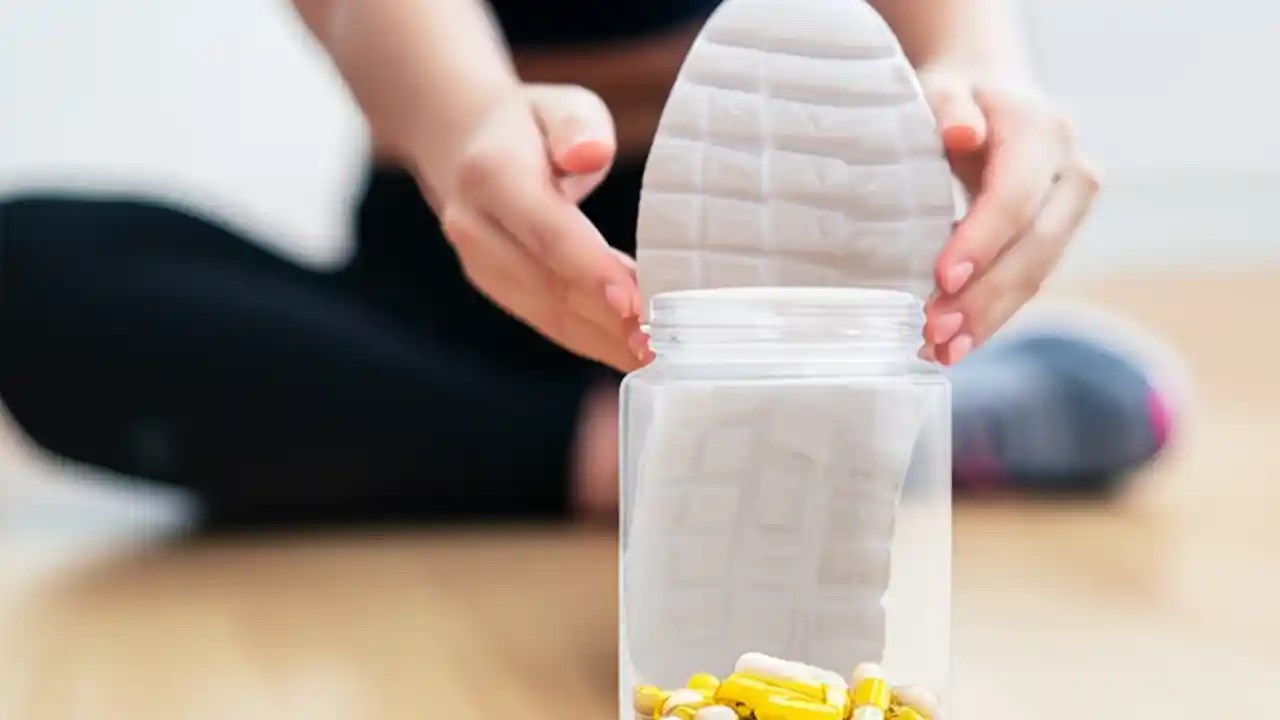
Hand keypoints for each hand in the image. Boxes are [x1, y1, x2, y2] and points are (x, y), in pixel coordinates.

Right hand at [436, 84, 647, 371]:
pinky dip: (593, 340)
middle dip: (607, 322)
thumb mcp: (559, 104)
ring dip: (604, 341)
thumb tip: (589, 154)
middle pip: (549, 284)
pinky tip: (632, 353)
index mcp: (491, 176)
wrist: (463, 144)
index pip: (547, 231)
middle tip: (662, 346)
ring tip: (657, 359)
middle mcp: (475, 227)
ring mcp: (482, 265)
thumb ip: (578, 125)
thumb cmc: (532, 124)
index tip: (634, 303)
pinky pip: (550, 320)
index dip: (591, 270)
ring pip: (549, 313)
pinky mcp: (499, 288)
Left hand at [917, 68, 1101, 364]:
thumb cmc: (957, 93)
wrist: (992, 93)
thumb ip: (949, 107)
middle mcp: (1071, 172)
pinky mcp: (1057, 237)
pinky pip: (1028, 281)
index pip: (1015, 197)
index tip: (942, 280)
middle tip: (936, 332)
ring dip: (989, 318)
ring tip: (942, 351)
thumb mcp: (944, 86)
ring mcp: (1072, 209)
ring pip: (1036, 273)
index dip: (982, 241)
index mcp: (1042, 132)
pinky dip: (992, 316)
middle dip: (985, 296)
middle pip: (1034, 247)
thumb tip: (963, 135)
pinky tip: (955, 345)